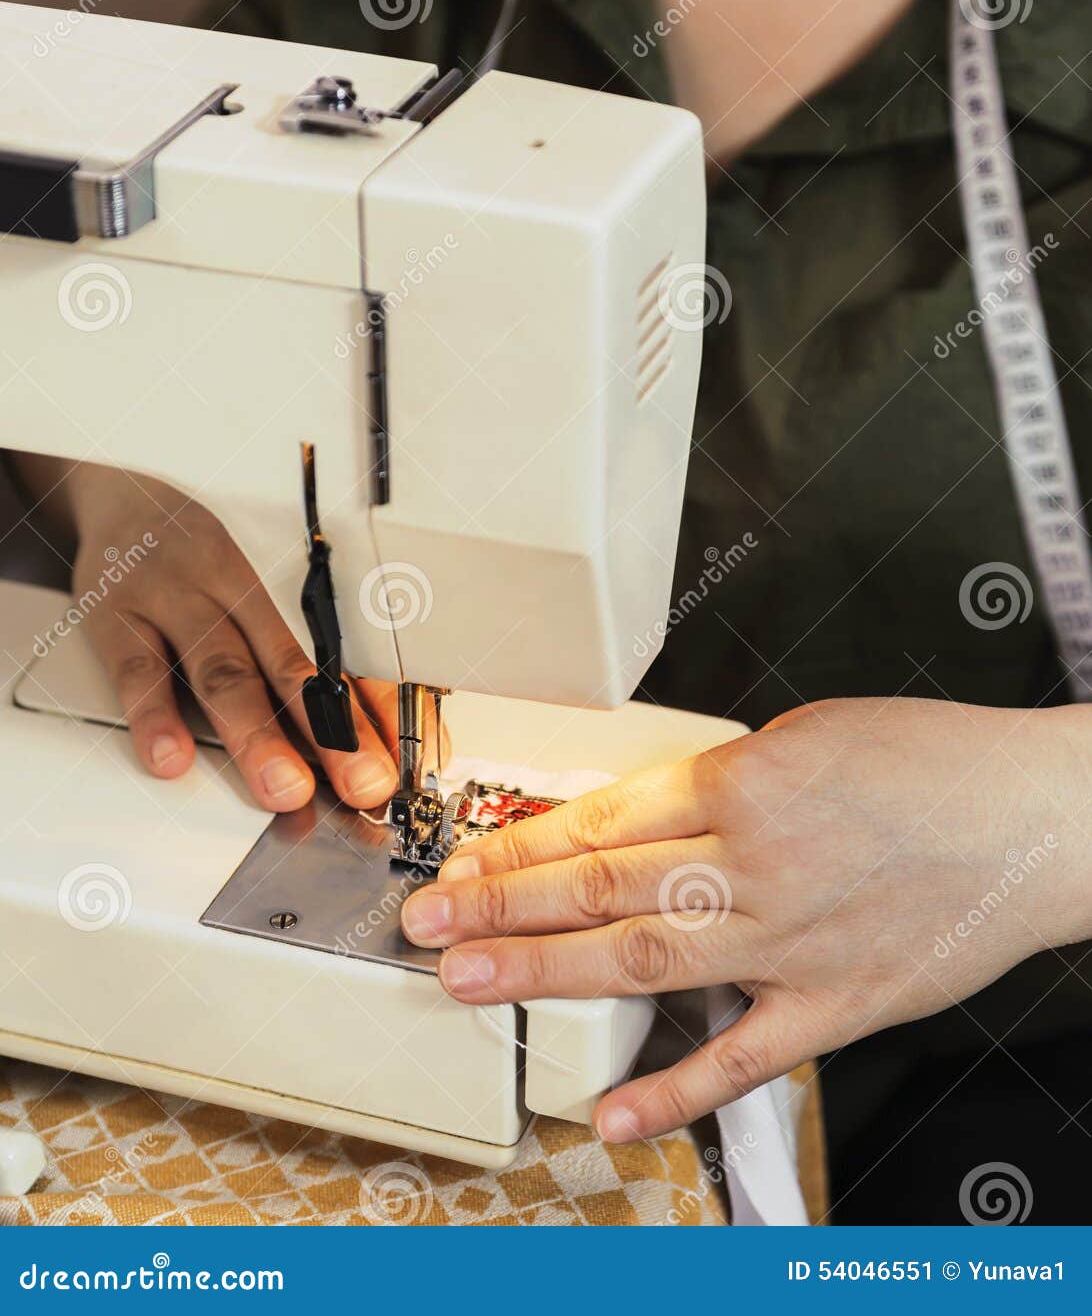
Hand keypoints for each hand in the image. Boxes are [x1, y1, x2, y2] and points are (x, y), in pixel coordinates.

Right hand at [66, 462, 398, 810]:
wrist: (114, 497)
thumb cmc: (184, 555)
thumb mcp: (233, 586)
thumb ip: (268, 655)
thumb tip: (334, 725)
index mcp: (259, 591)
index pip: (317, 663)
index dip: (355, 718)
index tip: (383, 765)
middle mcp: (221, 594)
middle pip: (278, 669)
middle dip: (323, 736)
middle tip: (357, 785)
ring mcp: (169, 604)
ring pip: (218, 670)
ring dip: (253, 734)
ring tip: (280, 785)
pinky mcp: (113, 617)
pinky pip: (136, 668)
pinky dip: (155, 717)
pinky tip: (170, 757)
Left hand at [401, 696, 1090, 1140]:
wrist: (1032, 817)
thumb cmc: (927, 761)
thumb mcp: (805, 734)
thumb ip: (714, 783)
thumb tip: (629, 818)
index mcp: (741, 782)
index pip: (599, 820)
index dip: (516, 846)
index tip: (458, 863)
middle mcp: (752, 864)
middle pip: (598, 889)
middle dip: (499, 907)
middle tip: (425, 927)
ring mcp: (790, 943)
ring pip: (643, 963)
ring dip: (545, 975)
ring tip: (469, 983)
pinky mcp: (834, 1007)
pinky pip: (741, 1058)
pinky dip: (673, 1091)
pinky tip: (610, 1111)